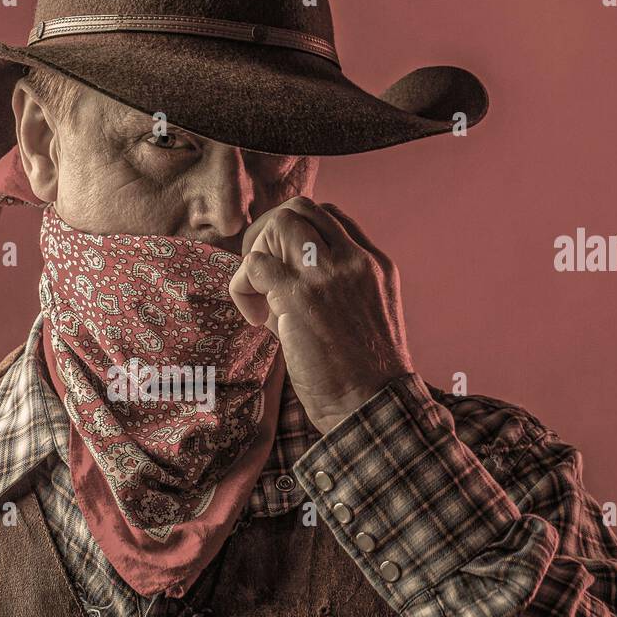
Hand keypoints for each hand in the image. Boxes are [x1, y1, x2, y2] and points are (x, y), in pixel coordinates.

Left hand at [229, 197, 412, 433]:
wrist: (373, 406)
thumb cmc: (362, 377)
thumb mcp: (361, 318)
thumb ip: (331, 292)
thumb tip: (275, 286)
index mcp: (374, 264)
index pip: (330, 218)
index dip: (296, 236)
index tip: (284, 272)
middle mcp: (355, 260)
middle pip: (302, 210)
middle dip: (271, 235)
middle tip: (262, 277)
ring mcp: (328, 274)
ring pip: (279, 223)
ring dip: (257, 255)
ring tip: (259, 298)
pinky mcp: (299, 297)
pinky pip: (253, 265)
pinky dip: (242, 288)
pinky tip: (255, 320)